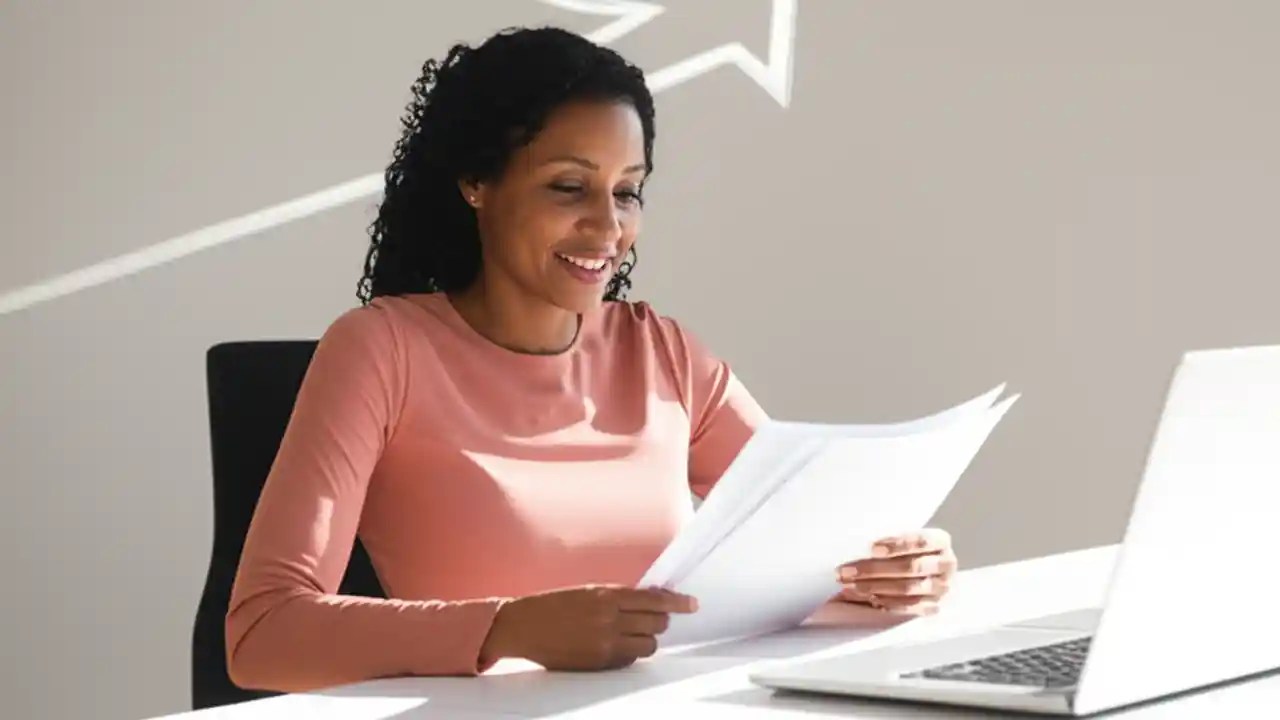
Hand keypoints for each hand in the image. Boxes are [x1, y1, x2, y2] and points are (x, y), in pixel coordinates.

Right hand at [480, 585, 698, 670]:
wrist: (522, 626)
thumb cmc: (554, 605)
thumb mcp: (587, 591)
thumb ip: (618, 596)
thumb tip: (649, 600)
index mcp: (607, 595)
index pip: (655, 599)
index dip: (677, 602)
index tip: (692, 604)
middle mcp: (609, 619)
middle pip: (657, 623)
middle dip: (660, 620)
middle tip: (655, 618)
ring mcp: (605, 643)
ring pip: (648, 645)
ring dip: (647, 638)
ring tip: (634, 633)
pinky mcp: (599, 662)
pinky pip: (630, 659)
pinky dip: (631, 652)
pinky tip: (619, 645)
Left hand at [836, 528, 956, 615]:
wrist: (922, 570)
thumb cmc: (904, 549)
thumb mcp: (900, 538)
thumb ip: (887, 540)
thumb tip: (856, 543)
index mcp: (940, 541)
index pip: (921, 541)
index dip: (897, 544)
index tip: (872, 548)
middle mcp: (946, 564)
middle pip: (910, 567)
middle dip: (874, 569)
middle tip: (846, 570)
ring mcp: (941, 588)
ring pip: (908, 588)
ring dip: (874, 587)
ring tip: (850, 585)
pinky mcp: (933, 607)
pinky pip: (909, 607)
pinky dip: (887, 602)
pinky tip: (868, 598)